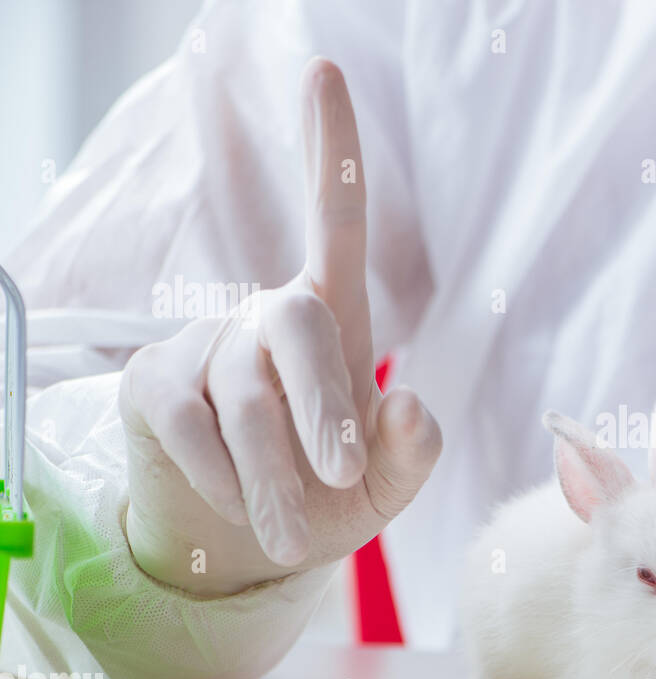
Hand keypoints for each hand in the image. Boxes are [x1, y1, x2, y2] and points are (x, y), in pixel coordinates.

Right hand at [119, 58, 440, 595]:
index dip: (330, 152)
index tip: (325, 70)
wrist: (247, 547)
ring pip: (244, 396)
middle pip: (298, 323)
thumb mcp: (387, 486)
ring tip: (291, 532)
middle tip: (345, 475)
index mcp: (337, 325)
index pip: (335, 224)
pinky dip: (222, 473)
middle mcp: (270, 318)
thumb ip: (415, 452)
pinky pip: (188, 424)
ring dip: (273, 473)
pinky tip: (236, 501)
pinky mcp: (155, 386)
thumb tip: (409, 404)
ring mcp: (206, 347)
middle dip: (323, 405)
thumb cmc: (329, 497)